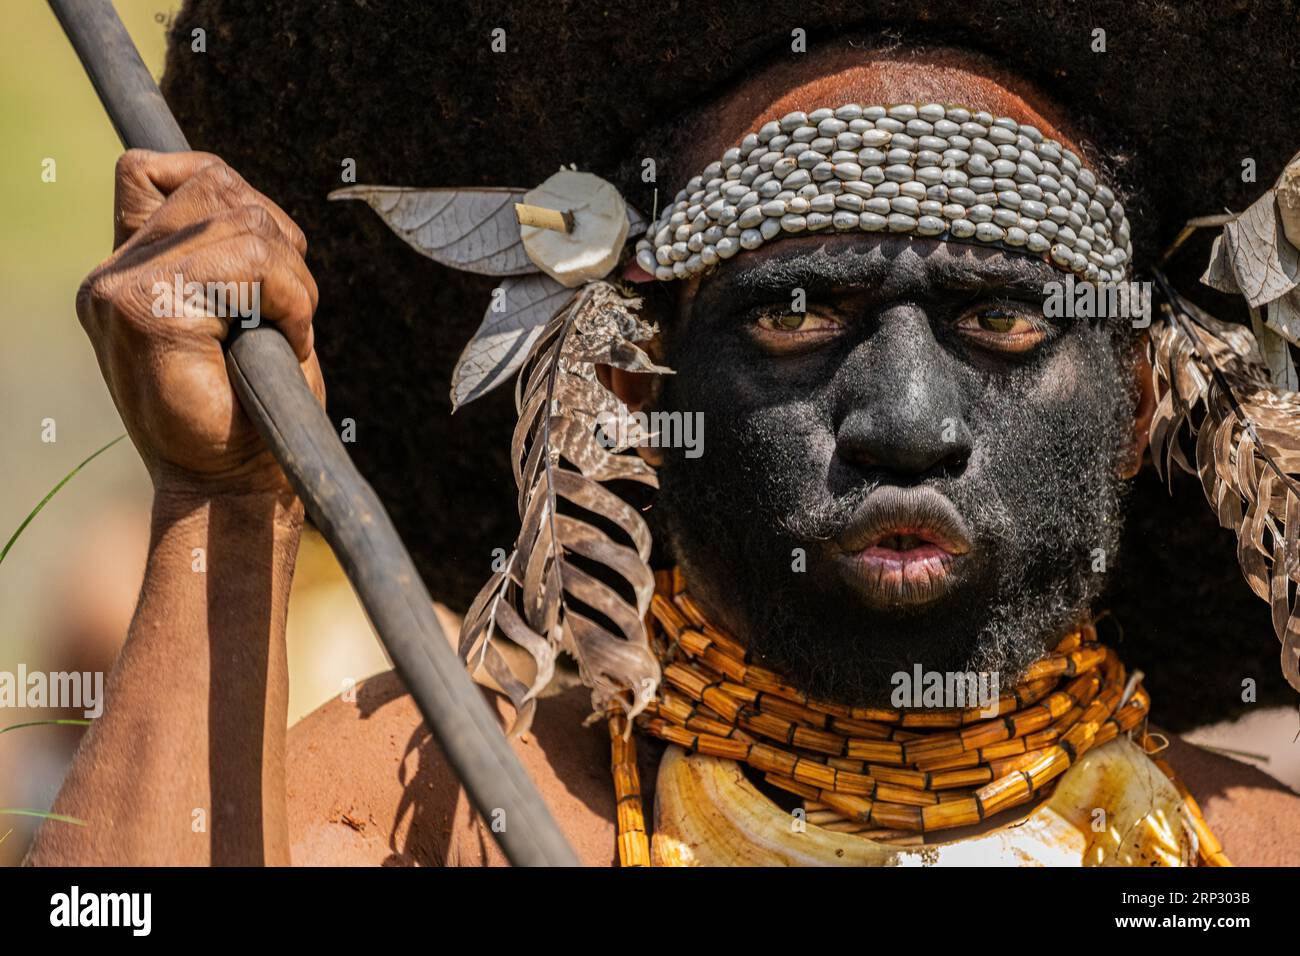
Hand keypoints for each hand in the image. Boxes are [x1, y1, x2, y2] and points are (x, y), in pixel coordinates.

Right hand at [77, 150, 322, 497]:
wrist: (236, 488)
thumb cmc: (251, 413)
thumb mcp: (243, 318)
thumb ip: (225, 255)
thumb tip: (243, 194)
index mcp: (127, 272)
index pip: (151, 170)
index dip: (217, 182)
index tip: (266, 248)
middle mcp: (112, 275)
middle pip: (212, 183)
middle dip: (278, 236)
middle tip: (290, 309)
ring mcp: (120, 290)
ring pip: (238, 217)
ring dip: (291, 274)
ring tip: (286, 330)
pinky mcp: (146, 311)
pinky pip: (248, 260)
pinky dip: (289, 295)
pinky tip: (285, 339)